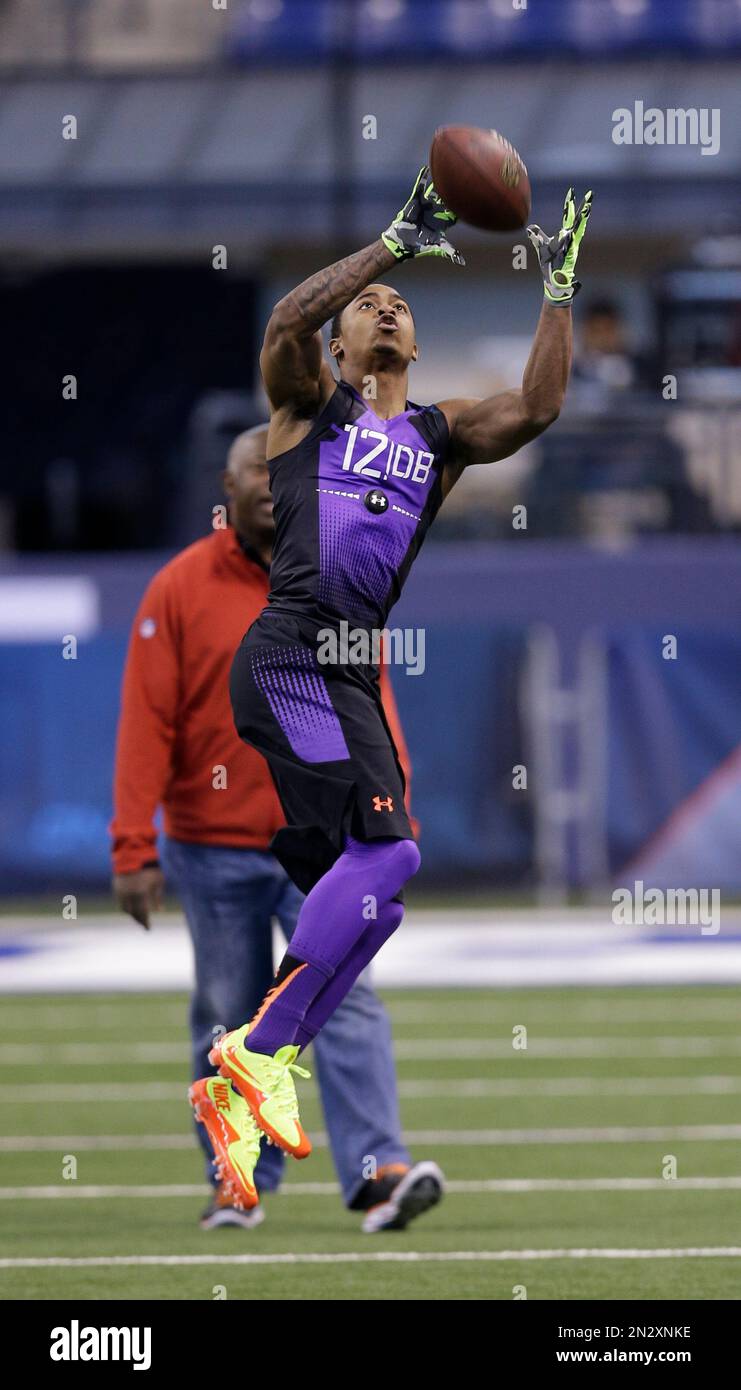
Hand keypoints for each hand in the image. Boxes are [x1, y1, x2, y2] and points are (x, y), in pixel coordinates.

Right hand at [113, 865, 163, 930]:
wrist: (134, 853)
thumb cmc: (150, 867)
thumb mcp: (158, 881)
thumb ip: (158, 898)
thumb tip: (160, 911)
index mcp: (141, 894)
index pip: (142, 913)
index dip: (145, 922)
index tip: (148, 929)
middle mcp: (129, 894)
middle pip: (132, 913)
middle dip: (138, 920)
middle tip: (143, 924)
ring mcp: (121, 891)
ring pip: (124, 908)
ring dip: (131, 913)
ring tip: (137, 916)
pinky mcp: (116, 886)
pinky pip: (120, 901)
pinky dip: (126, 905)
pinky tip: (131, 906)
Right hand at [382, 165, 464, 265]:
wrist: (403, 243)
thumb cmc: (420, 246)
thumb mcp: (437, 247)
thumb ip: (450, 252)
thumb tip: (462, 262)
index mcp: (441, 222)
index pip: (453, 213)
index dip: (460, 208)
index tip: (471, 200)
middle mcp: (434, 212)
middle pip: (445, 200)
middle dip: (451, 193)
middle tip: (460, 182)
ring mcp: (425, 207)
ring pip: (433, 193)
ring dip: (438, 184)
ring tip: (444, 172)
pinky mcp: (414, 203)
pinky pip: (418, 189)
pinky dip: (421, 180)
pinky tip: (425, 170)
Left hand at [527, 187, 591, 305]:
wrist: (555, 283)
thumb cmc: (549, 265)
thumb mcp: (541, 247)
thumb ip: (537, 236)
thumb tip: (530, 227)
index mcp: (566, 237)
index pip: (568, 218)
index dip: (569, 205)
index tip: (571, 191)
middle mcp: (571, 240)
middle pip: (578, 221)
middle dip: (584, 207)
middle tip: (590, 194)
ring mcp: (572, 248)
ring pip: (578, 231)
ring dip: (582, 220)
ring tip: (587, 207)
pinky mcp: (569, 257)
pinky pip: (570, 246)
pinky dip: (570, 239)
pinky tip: (570, 231)